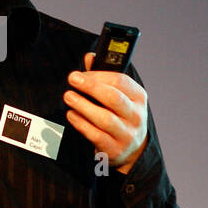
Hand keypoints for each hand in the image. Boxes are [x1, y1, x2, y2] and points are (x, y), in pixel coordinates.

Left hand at [64, 52, 148, 173]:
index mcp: (139, 97)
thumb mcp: (120, 96)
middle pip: (113, 98)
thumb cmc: (122, 117)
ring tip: (69, 97)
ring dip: (83, 105)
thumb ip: (104, 76)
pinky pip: (96, 135)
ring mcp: (126, 134)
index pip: (121, 81)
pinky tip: (72, 115)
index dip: (98, 75)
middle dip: (90, 86)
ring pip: (105, 118)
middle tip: (73, 80)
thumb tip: (90, 57)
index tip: (81, 73)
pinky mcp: (114, 149)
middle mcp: (136, 116)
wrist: (132, 150)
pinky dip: (81, 123)